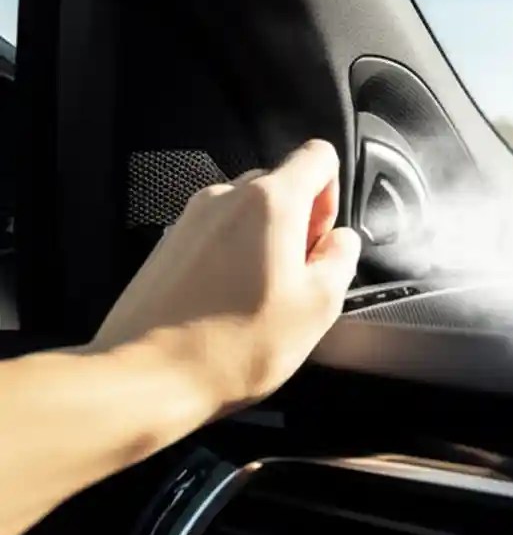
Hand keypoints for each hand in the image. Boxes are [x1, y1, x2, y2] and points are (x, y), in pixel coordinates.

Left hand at [90, 139, 360, 413]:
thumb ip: (342, 259)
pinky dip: (231, 261)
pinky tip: (227, 307)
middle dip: (297, 226)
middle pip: (282, 186)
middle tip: (295, 280)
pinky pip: (216, 237)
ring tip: (259, 300)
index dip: (333, 196)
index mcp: (271, 201)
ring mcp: (191, 219)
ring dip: (264, 245)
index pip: (319, 157)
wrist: (147, 377)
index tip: (322, 241)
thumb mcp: (319, 306)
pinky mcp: (167, 245)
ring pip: (248, 214)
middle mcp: (226, 197)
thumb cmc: (234, 346)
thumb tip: (341, 242)